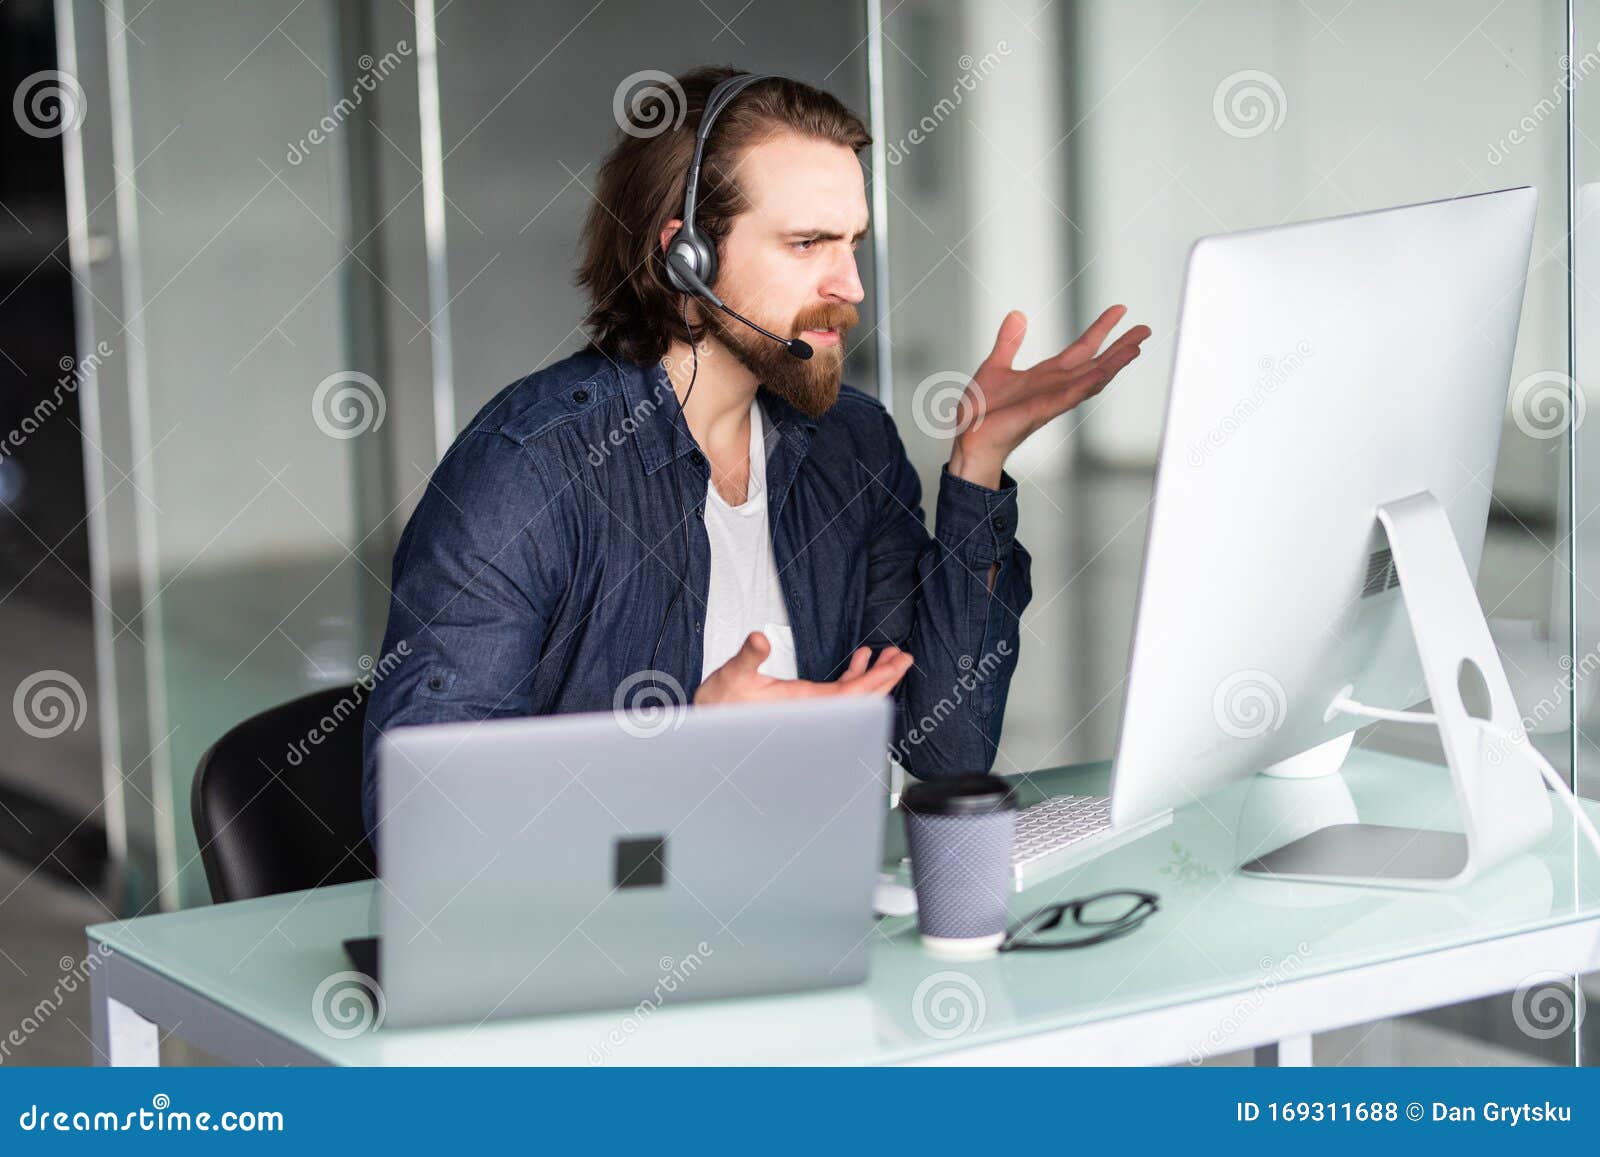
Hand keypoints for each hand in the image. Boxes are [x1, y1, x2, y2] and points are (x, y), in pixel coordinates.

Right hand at [693, 631, 912, 705]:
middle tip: (904, 657)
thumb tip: (758, 638)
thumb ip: (748, 656)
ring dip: (873, 675)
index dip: (878, 679)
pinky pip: (839, 692)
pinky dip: (854, 675)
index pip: (852, 694)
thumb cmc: (721, 705)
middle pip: (862, 697)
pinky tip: (861, 658)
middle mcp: (814, 709)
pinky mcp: (807, 703)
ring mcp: (813, 708)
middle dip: (886, 677)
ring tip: (891, 655)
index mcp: (804, 704)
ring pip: (854, 695)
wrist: (711, 723)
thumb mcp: (733, 675)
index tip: (898, 664)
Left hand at [948, 305, 1152, 488]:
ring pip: (1090, 379)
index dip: (1101, 329)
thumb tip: (1018, 315)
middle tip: (1145, 329)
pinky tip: (1103, 373)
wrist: (969, 441)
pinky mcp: (1040, 412)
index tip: (1120, 310)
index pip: (1081, 349)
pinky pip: (1068, 397)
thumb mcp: (995, 367)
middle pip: (1096, 363)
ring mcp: (1051, 400)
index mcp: (1046, 377)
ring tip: (1135, 348)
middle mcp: (1055, 388)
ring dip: (1113, 364)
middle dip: (1120, 347)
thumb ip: (1008, 342)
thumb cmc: (982, 414)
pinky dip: (1086, 385)